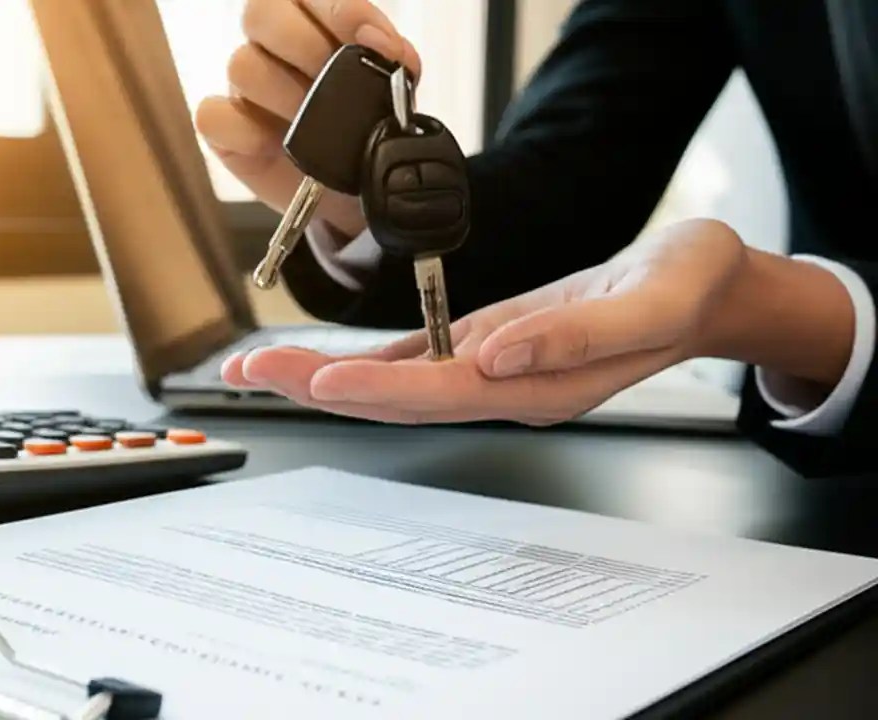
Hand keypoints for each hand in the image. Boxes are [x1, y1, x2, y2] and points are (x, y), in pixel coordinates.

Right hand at [194, 0, 421, 238]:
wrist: (355, 198)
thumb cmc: (364, 136)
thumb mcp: (391, 95)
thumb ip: (392, 63)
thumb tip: (389, 51)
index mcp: (311, 25)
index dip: (338, 9)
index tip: (371, 40)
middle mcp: (270, 48)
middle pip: (261, 13)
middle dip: (305, 44)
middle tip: (334, 82)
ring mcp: (243, 89)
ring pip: (242, 65)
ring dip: (284, 95)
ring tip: (314, 126)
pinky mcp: (224, 130)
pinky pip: (212, 115)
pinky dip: (244, 130)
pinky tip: (273, 146)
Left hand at [222, 219, 852, 425]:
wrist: (701, 287)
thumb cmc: (682, 291)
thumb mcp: (648, 302)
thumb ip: (574, 335)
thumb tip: (494, 356)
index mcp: (538, 387)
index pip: (440, 394)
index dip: (375, 387)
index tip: (318, 377)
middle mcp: (502, 387)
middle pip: (396, 394)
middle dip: (319, 383)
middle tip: (250, 370)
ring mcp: (489, 369)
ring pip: (393, 379)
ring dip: (324, 373)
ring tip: (259, 365)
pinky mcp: (484, 343)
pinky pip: (412, 356)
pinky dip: (362, 355)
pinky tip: (319, 357)